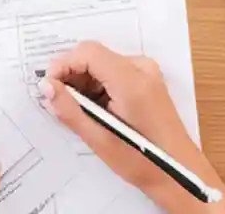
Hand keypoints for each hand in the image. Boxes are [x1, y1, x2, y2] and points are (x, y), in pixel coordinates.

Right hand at [37, 42, 224, 213]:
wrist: (178, 172)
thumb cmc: (143, 161)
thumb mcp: (99, 139)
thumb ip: (70, 110)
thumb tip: (46, 86)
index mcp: (131, 80)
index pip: (88, 52)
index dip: (63, 64)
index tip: (47, 85)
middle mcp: (141, 68)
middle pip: (95, 55)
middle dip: (72, 74)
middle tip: (59, 102)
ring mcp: (147, 72)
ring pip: (103, 63)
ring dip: (85, 82)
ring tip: (80, 111)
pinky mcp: (148, 80)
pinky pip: (114, 71)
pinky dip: (99, 85)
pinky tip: (96, 110)